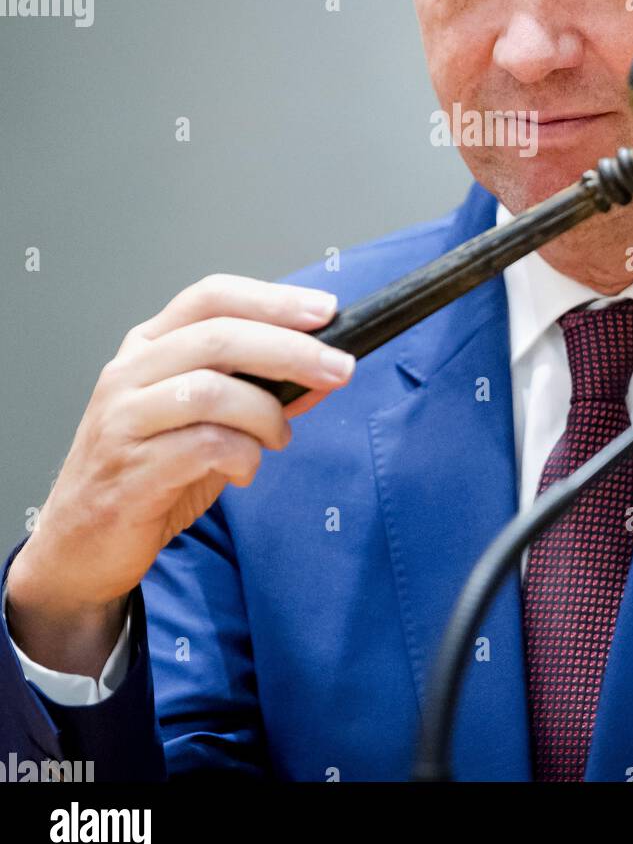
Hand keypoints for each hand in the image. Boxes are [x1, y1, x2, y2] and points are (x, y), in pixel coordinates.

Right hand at [6, 274, 353, 674]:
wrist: (81, 546)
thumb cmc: (148, 474)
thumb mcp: (207, 422)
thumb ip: (259, 393)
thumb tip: (323, 373)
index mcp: (148, 347)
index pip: (211, 297)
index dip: (272, 299)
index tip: (325, 311)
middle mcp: (130, 373)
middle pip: (220, 336)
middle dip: (292, 350)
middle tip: (339, 368)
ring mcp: (125, 419)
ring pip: (212, 389)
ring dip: (266, 412)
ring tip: (280, 437)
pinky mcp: (131, 469)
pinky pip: (205, 445)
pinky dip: (243, 456)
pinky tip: (246, 470)